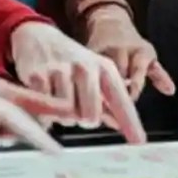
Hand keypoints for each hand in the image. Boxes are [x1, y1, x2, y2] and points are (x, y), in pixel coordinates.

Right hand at [10, 21, 145, 143]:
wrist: (38, 36)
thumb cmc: (71, 61)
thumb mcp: (94, 73)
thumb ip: (107, 102)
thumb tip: (118, 125)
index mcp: (104, 68)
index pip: (120, 101)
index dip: (130, 123)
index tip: (139, 142)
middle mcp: (85, 68)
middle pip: (90, 117)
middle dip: (84, 120)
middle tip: (77, 108)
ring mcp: (61, 71)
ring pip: (66, 116)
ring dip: (62, 115)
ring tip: (59, 97)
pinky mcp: (38, 76)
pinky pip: (45, 111)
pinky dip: (44, 111)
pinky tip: (44, 95)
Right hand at [86, 6, 174, 99]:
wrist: (109, 23)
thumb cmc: (133, 45)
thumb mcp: (148, 55)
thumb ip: (159, 75)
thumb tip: (171, 91)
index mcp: (139, 51)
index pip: (137, 70)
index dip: (133, 86)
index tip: (131, 99)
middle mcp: (120, 49)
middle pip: (118, 74)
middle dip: (117, 91)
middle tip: (114, 110)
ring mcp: (102, 51)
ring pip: (101, 73)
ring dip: (101, 91)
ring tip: (101, 107)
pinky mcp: (87, 53)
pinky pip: (87, 71)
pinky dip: (89, 85)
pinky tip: (89, 99)